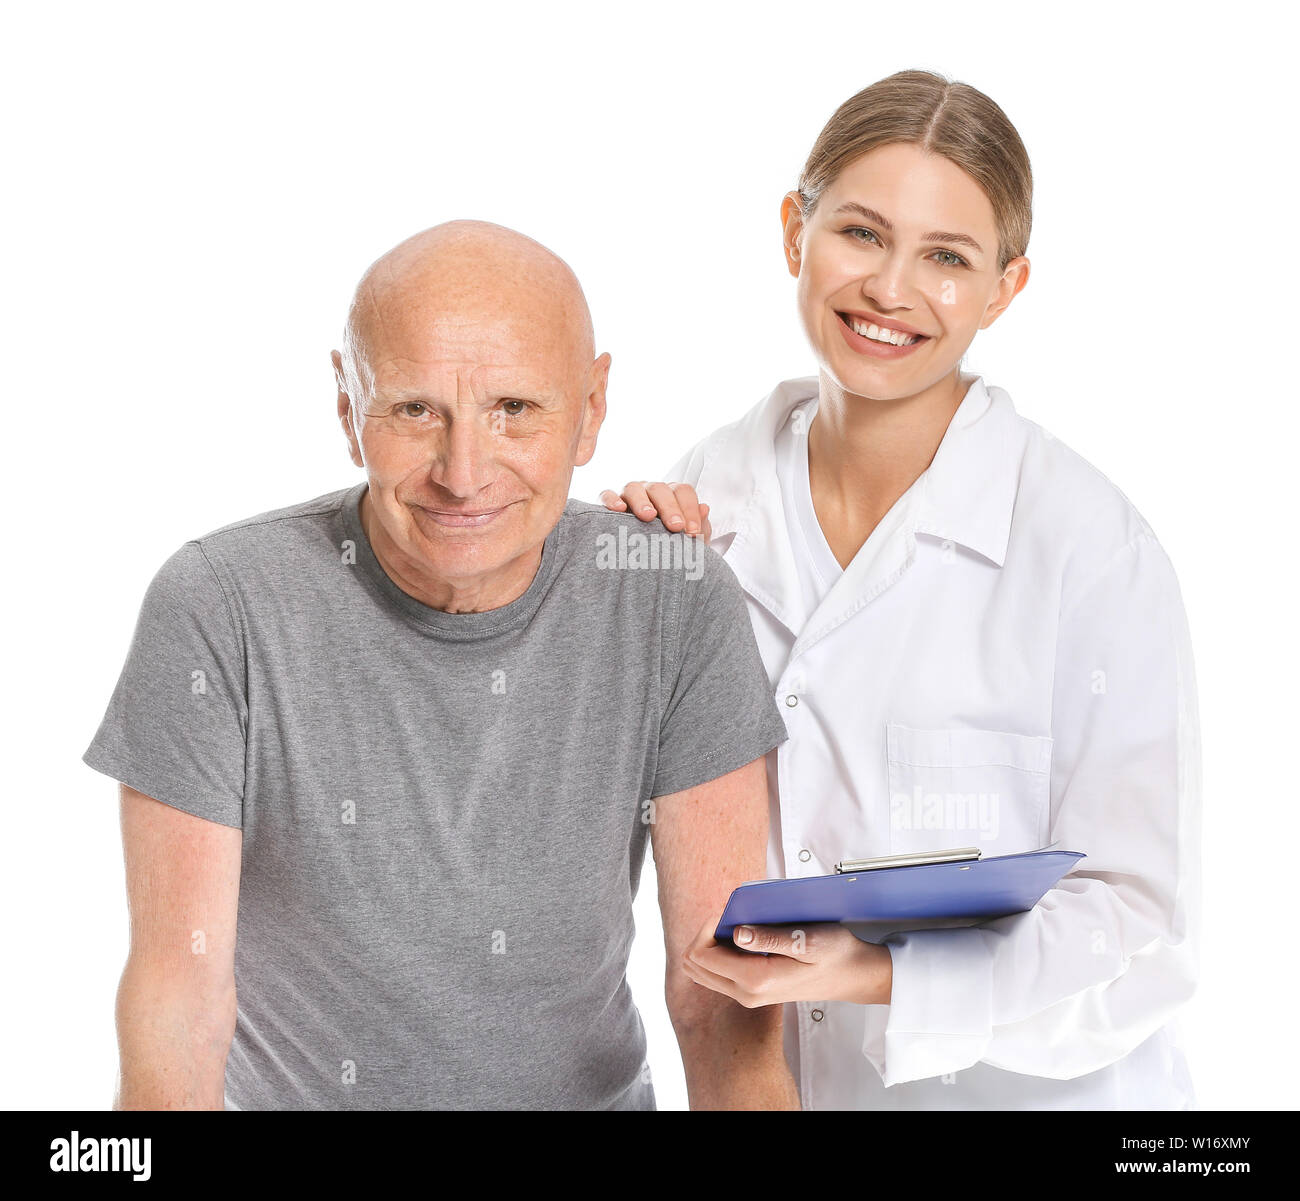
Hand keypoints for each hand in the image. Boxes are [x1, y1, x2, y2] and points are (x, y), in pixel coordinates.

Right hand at [600, 481, 711, 540]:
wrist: (644, 566)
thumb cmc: (669, 550)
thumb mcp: (688, 543)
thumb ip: (700, 528)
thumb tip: (704, 509)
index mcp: (673, 496)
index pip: (684, 492)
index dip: (690, 509)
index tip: (693, 532)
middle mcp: (651, 492)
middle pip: (661, 489)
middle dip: (670, 508)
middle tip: (676, 528)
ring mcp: (629, 496)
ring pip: (634, 488)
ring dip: (642, 501)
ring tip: (648, 517)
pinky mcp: (608, 504)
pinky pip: (607, 495)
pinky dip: (612, 500)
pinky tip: (619, 510)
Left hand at [683, 919, 892, 1007]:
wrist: (853, 976)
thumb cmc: (834, 954)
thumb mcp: (806, 940)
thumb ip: (769, 938)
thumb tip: (736, 933)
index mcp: (755, 981)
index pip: (701, 955)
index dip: (707, 927)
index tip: (727, 911)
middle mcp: (746, 994)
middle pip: (695, 965)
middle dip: (704, 935)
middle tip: (728, 915)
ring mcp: (748, 995)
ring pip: (704, 970)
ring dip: (711, 943)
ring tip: (735, 924)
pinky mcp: (753, 991)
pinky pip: (719, 973)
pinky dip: (721, 952)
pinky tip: (742, 936)